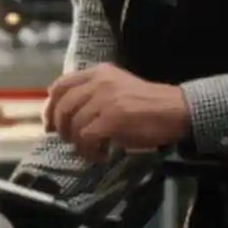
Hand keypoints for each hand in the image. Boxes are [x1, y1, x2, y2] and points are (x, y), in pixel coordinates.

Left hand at [43, 63, 190, 162]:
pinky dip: (89, 150)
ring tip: (90, 151)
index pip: (60, 86)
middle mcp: (98, 82)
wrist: (177, 110)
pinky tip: (99, 155)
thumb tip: (65, 116)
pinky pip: (87, 137)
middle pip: (63, 106)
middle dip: (61, 129)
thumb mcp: (116, 89)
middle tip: (69, 143)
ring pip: (74, 124)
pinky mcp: (113, 117)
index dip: (50, 107)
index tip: (50, 124)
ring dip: (78, 144)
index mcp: (97, 73)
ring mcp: (105, 99)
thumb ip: (92, 95)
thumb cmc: (147, 104)